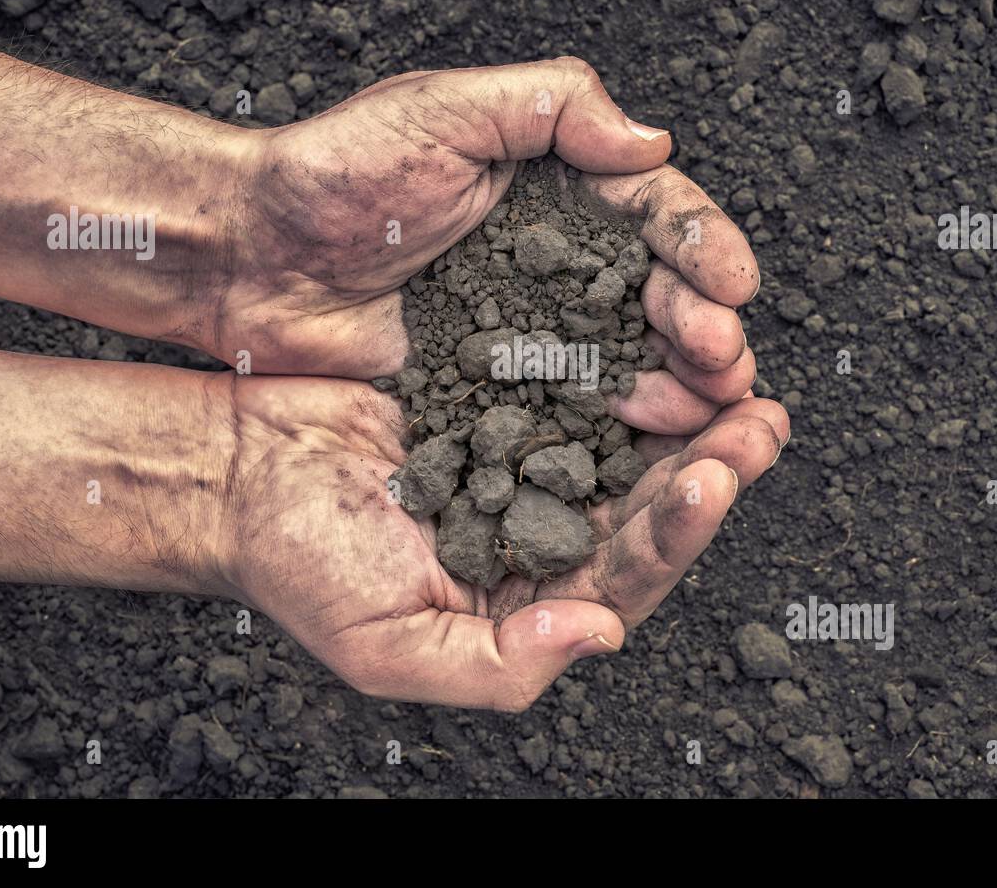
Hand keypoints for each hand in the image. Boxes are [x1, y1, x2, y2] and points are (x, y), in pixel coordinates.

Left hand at [214, 58, 760, 434]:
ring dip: (677, 378)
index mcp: (556, 188)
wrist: (250, 263)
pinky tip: (647, 432)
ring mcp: (530, 327)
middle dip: (703, 324)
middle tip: (726, 359)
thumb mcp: (439, 111)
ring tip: (710, 405)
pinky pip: (570, 403)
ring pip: (627, 353)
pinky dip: (616, 419)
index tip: (733, 283)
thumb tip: (652, 143)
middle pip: (655, 292)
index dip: (701, 246)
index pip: (653, 214)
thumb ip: (549, 107)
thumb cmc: (332, 177)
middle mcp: (556, 259)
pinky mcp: (498, 386)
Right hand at [218, 373, 787, 710]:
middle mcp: (542, 528)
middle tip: (760, 421)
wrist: (235, 470)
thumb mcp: (390, 647)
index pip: (626, 573)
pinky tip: (654, 329)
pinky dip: (620, 354)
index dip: (677, 530)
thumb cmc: (300, 565)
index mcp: (528, 598)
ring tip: (734, 371)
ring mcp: (527, 455)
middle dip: (712, 463)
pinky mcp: (505, 391)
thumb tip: (598, 635)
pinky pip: (578, 374)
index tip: (714, 480)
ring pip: (628, 436)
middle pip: (647, 501)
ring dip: (686, 408)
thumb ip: (496, 667)